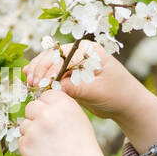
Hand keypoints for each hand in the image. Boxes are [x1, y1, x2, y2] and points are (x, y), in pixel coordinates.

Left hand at [18, 88, 111, 155]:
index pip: (46, 95)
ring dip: (33, 134)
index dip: (49, 106)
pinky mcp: (25, 146)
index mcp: (64, 105)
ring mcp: (33, 130)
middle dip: (37, 118)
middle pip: (31, 107)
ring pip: (25, 126)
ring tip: (50, 148)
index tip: (54, 117)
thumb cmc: (84, 151)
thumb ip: (61, 111)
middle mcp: (47, 114)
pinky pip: (23, 142)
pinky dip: (31, 149)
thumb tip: (43, 106)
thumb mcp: (80, 122)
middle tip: (49, 133)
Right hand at [22, 39, 150, 122]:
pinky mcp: (72, 74)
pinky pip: (54, 72)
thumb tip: (55, 87)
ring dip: (39, 71)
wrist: (128, 104)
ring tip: (28, 82)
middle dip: (41, 69)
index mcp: (90, 51)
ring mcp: (75, 62)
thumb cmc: (118, 95)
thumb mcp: (97, 92)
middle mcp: (81, 53)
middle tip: (31, 83)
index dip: (50, 69)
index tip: (41, 83)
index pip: (64, 57)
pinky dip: (43, 75)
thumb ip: (76, 88)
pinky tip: (30, 78)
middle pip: (54, 56)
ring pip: (51, 63)